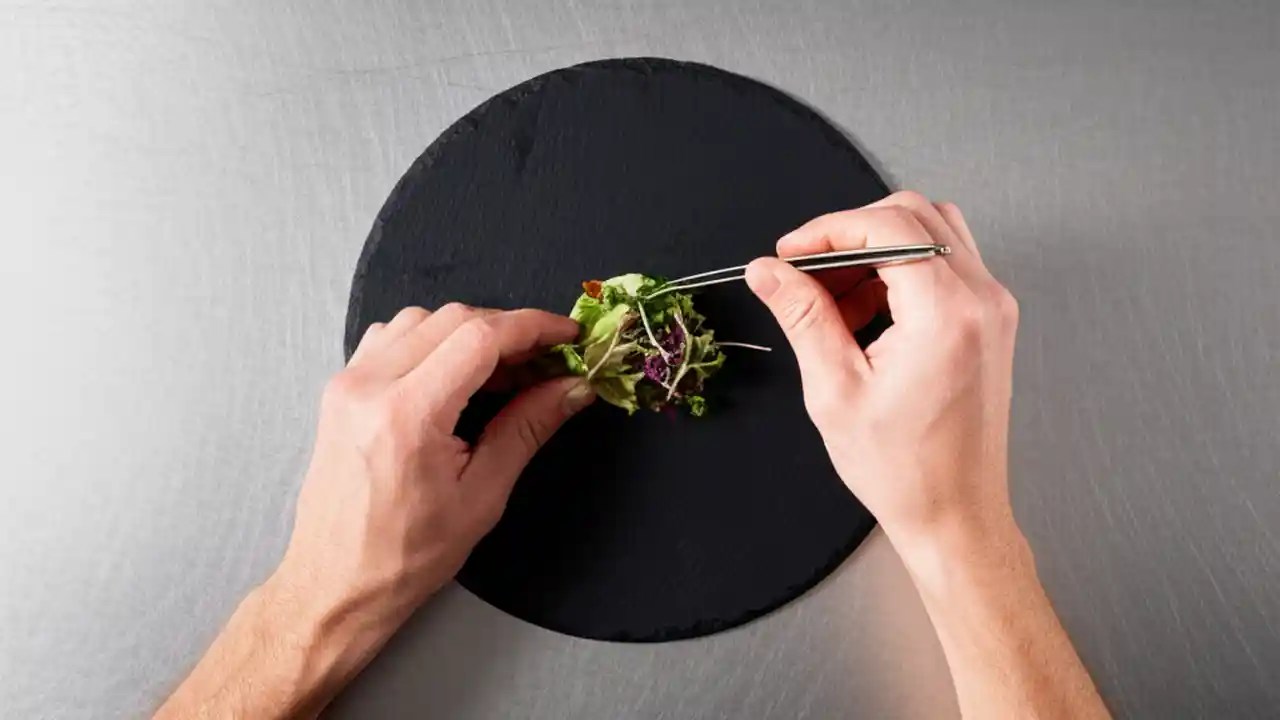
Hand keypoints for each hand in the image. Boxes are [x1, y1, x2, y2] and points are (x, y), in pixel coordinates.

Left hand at [279, 304, 594, 626]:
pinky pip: (391, 337)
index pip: (479, 338)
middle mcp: (369, 386)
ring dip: (470, 332)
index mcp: (406, 415)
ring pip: (422, 320)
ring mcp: (348, 383)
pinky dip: (432, 340)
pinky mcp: (340, 388)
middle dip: (509, 329)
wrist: (335, 583)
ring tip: (505, 371)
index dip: (533, 327)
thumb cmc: (406, 555)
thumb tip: (573, 388)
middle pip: (453, 319)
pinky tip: (456, 373)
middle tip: (546, 360)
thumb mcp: (482, 495)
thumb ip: (528, 429)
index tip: (568, 335)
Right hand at [746, 191, 1019, 550]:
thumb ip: (802, 317)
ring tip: (836, 298)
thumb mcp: (835, 390)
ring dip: (878, 248)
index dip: (828, 229)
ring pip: (934, 231)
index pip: (888, 227)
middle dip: (850, 233)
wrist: (955, 514)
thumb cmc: (902, 469)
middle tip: (805, 270)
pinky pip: (946, 263)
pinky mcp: (991, 320)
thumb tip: (768, 272)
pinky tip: (867, 312)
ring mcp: (993, 308)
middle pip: (914, 214)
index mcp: (946, 314)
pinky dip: (903, 269)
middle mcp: (982, 300)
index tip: (788, 254)